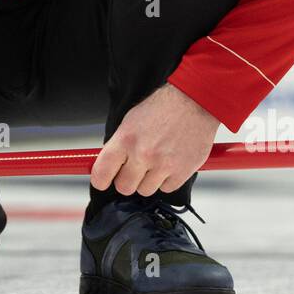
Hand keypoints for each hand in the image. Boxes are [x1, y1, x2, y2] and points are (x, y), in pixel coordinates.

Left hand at [90, 83, 218, 196]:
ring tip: (156, 162)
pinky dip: (167, 180)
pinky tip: (170, 163)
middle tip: (134, 168)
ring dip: (148, 180)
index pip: (102, 173)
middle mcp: (143, 154)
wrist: (193, 102)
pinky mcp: (182, 172)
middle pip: (124, 187)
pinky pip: (166, 189)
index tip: (103, 181)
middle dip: (127, 179)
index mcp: (126, 139)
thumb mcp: (131, 120)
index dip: (100, 180)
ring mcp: (163, 165)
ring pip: (145, 190)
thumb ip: (119, 144)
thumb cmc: (163, 108)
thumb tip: (109, 164)